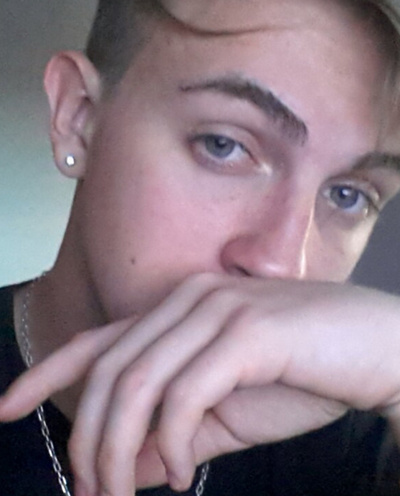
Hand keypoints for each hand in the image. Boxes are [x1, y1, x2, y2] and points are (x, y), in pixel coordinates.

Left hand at [1, 274, 399, 495]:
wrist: (375, 349)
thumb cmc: (303, 376)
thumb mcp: (225, 416)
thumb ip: (172, 436)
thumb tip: (121, 468)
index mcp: (181, 309)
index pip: (100, 340)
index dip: (48, 372)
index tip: (8, 407)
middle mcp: (191, 298)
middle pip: (111, 369)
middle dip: (89, 439)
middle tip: (94, 495)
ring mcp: (218, 309)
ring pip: (138, 381)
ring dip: (118, 447)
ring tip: (123, 494)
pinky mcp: (248, 330)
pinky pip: (185, 393)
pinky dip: (171, 442)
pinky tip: (182, 475)